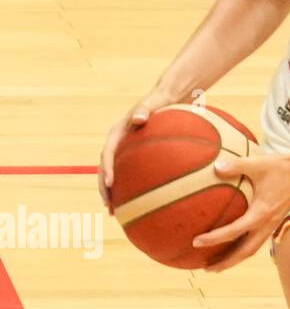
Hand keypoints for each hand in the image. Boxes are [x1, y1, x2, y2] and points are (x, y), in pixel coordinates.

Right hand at [98, 89, 177, 212]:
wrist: (167, 98)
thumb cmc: (161, 100)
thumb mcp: (154, 102)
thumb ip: (145, 109)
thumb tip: (138, 118)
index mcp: (118, 132)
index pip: (108, 152)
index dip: (106, 168)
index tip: (109, 183)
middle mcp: (118, 142)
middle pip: (105, 168)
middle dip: (104, 187)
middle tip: (108, 205)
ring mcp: (124, 150)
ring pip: (113, 173)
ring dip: (111, 192)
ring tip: (114, 211)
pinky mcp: (133, 155)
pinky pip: (128, 173)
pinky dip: (128, 187)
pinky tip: (136, 203)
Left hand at [192, 151, 289, 271]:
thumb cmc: (283, 167)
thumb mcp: (258, 163)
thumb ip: (236, 165)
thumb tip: (215, 166)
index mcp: (261, 213)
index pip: (234, 231)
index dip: (214, 238)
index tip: (195, 242)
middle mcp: (267, 224)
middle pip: (244, 252)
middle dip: (226, 262)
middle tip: (206, 269)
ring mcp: (272, 225)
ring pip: (252, 249)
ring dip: (235, 259)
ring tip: (218, 264)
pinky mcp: (275, 222)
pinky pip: (257, 241)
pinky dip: (243, 247)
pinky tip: (234, 244)